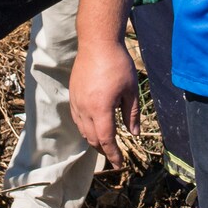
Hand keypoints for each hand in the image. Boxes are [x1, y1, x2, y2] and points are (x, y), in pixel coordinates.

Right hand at [71, 33, 141, 159]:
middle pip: (92, 138)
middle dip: (104, 150)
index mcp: (101, 109)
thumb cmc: (118, 64)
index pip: (106, 140)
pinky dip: (86, 128)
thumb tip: (134, 134)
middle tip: (114, 156)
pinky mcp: (73, 95)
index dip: (113, 154)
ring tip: (104, 145)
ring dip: (93, 140)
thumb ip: (132, 114)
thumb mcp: (131, 90)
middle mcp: (85, 108)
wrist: (97, 43)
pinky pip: (77, 119)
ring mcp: (76, 102)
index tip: (119, 164)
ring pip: (83, 130)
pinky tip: (93, 127)